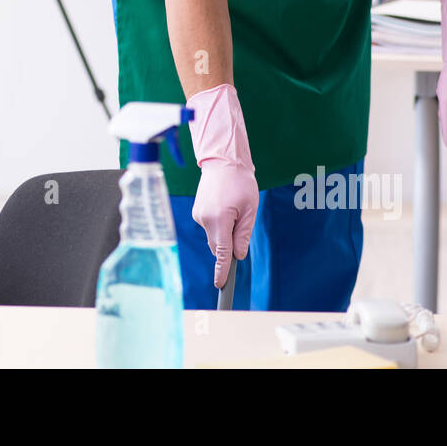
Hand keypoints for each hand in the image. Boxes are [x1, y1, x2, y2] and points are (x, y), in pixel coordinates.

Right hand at [187, 83, 257, 288]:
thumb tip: (237, 255)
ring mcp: (198, 215)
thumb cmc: (240, 182)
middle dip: (228, 244)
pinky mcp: (197, 211)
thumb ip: (243, 234)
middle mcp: (205, 220)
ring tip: (234, 208)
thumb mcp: (249, 209)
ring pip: (213, 236)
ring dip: (223, 232)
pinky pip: (209, 226)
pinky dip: (218, 223)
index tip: (220, 285)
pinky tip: (225, 206)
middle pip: (217, 245)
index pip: (220, 252)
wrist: (222, 160)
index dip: (221, 270)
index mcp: (220, 220)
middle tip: (242, 222)